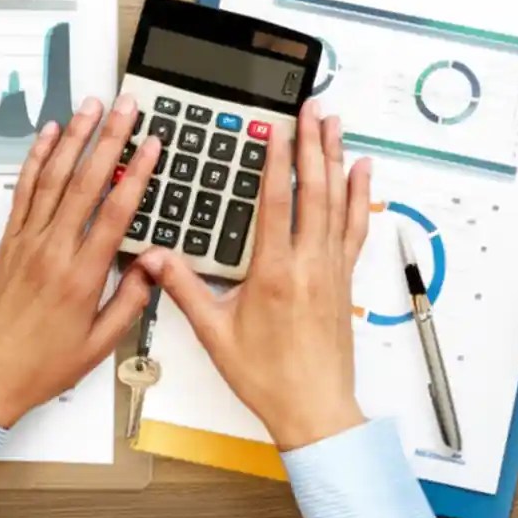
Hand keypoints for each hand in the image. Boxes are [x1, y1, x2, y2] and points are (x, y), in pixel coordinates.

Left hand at [0, 95, 160, 427]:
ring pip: (53, 178)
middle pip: (85, 182)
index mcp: (80, 277)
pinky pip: (23, 191)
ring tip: (90, 108)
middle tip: (127, 108)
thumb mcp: (99, 345)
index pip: (114, 212)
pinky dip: (35, 159)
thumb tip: (153, 266)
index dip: (136, 173)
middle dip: (110, 139)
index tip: (152, 145)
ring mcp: (26, 243)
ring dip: (73, 138)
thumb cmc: (39, 367)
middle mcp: (51, 252)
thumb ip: (130, 301)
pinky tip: (47, 136)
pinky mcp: (8, 243)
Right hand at [137, 101, 371, 449]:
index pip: (277, 202)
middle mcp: (309, 264)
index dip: (277, 160)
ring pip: (339, 202)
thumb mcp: (214, 333)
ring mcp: (332, 269)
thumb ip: (184, 289)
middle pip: (315, 190)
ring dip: (337, 159)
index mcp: (275, 273)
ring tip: (335, 124)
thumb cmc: (267, 376)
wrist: (314, 409)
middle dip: (313, 144)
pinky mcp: (344, 279)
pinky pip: (356, 228)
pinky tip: (362, 173)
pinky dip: (360, 196)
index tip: (276, 128)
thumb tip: (154, 258)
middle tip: (313, 108)